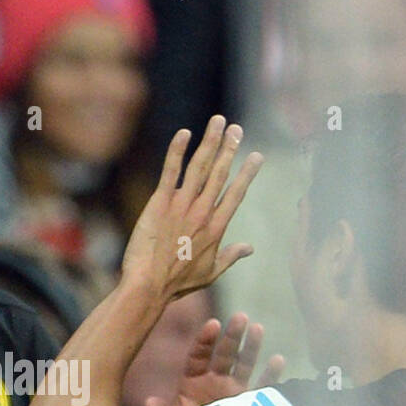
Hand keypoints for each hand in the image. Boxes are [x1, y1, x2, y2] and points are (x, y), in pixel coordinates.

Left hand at [120, 116, 262, 301]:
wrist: (149, 285)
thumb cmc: (178, 283)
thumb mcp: (211, 273)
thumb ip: (231, 256)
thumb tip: (250, 248)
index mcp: (216, 227)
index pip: (236, 193)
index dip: (247, 173)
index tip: (256, 155)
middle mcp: (203, 212)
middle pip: (220, 173)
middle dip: (229, 148)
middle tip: (236, 128)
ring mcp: (182, 205)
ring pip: (200, 166)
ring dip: (210, 141)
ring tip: (218, 121)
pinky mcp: (160, 202)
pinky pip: (170, 171)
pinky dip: (177, 150)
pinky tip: (185, 133)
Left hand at [144, 313, 284, 405]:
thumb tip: (150, 403)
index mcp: (194, 381)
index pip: (199, 355)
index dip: (205, 340)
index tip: (213, 325)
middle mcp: (215, 381)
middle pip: (224, 354)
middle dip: (232, 336)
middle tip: (240, 316)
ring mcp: (234, 390)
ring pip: (244, 364)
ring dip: (251, 347)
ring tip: (258, 328)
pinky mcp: (250, 403)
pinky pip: (262, 387)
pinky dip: (271, 375)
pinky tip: (278, 360)